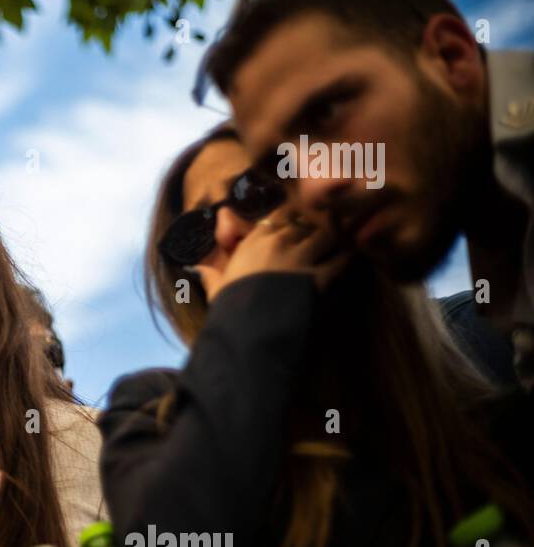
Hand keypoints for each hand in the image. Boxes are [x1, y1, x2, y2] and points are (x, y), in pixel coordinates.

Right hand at [193, 213, 348, 302]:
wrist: (248, 332)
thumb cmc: (230, 310)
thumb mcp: (217, 289)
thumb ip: (211, 274)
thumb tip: (197, 269)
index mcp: (253, 242)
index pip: (280, 214)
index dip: (292, 217)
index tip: (297, 225)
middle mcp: (278, 243)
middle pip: (307, 221)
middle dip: (316, 226)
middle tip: (323, 234)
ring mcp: (300, 258)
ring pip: (327, 234)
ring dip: (333, 239)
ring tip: (337, 245)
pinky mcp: (319, 276)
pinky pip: (341, 258)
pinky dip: (347, 257)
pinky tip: (349, 259)